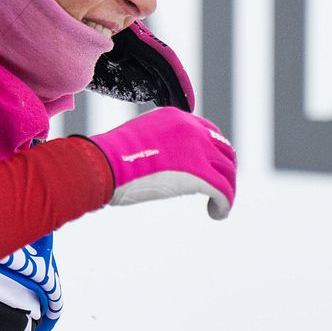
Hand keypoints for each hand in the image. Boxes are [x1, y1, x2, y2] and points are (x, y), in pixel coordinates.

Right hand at [86, 107, 236, 218]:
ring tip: (218, 205)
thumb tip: (162, 163)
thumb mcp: (138, 138)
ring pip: (228, 172)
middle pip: (224, 150)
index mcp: (176, 116)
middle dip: (225, 169)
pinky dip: (224, 204)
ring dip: (227, 189)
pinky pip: (223, 191)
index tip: (209, 168)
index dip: (212, 152)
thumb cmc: (108, 158)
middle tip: (219, 187)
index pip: (208, 132)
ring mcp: (198, 151)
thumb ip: (157, 144)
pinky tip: (217, 214)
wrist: (103, 164)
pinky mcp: (200, 175)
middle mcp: (192, 128)